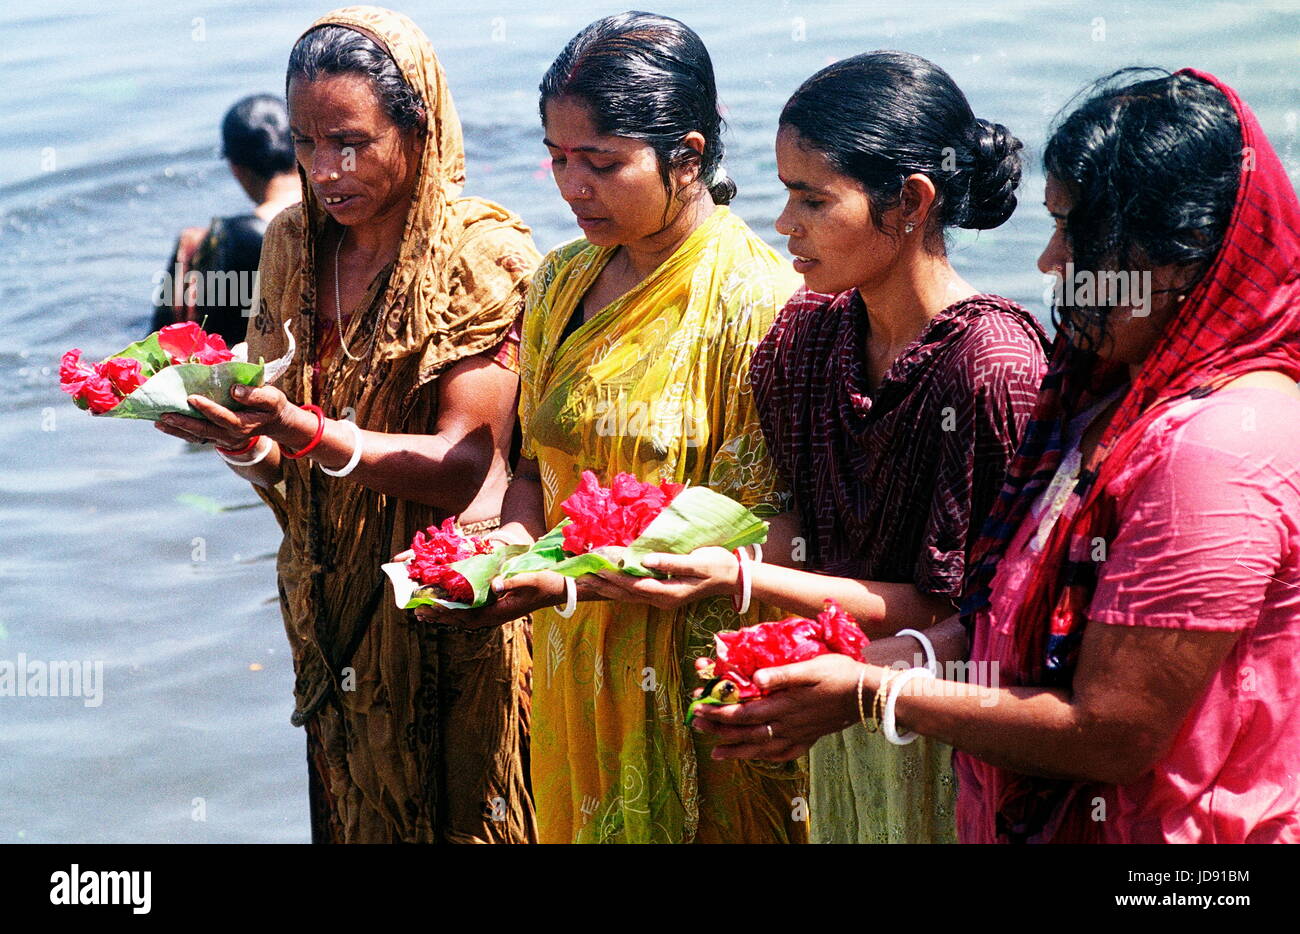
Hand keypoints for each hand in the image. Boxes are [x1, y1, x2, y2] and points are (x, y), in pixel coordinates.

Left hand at [153, 384, 295, 448]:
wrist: (274, 423)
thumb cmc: (272, 406)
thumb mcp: (272, 398)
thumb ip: (256, 394)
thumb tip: (234, 390)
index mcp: (243, 424)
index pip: (223, 417)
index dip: (208, 408)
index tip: (192, 397)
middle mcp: (231, 435)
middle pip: (204, 430)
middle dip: (184, 423)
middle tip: (165, 414)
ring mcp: (222, 438)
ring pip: (197, 436)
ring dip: (177, 430)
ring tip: (159, 421)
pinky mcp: (216, 436)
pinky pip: (195, 436)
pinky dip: (179, 431)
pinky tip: (165, 424)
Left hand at [412, 570, 597, 630]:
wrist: (560, 589)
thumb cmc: (546, 583)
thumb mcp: (530, 579)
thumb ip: (512, 582)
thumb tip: (494, 585)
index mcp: (500, 612)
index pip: (468, 616)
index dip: (449, 613)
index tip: (431, 608)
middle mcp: (495, 616)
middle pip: (462, 620)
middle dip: (440, 617)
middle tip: (418, 613)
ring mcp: (496, 613)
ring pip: (465, 617)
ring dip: (445, 615)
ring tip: (425, 612)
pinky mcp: (497, 607)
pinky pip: (472, 611)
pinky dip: (456, 609)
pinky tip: (447, 605)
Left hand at [581, 546, 737, 609]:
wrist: (732, 577)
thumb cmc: (716, 565)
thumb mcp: (697, 562)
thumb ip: (671, 562)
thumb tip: (645, 560)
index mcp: (669, 593)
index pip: (635, 586)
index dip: (615, 578)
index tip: (597, 568)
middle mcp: (662, 599)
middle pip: (626, 594)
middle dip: (604, 585)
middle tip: (582, 577)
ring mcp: (662, 599)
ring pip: (628, 596)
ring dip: (608, 588)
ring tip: (588, 581)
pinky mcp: (662, 594)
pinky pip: (635, 593)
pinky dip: (620, 587)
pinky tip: (609, 582)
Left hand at [690, 654, 866, 761]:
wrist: (868, 695)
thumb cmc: (839, 673)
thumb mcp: (811, 666)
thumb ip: (782, 673)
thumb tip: (755, 676)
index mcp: (784, 704)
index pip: (743, 712)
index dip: (719, 712)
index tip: (699, 709)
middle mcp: (787, 724)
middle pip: (746, 731)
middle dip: (719, 730)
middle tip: (697, 726)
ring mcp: (798, 735)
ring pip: (761, 747)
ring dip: (736, 749)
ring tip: (716, 753)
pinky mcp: (808, 739)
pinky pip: (782, 754)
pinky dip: (765, 757)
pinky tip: (757, 757)